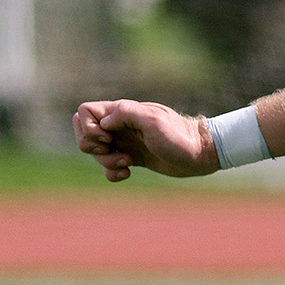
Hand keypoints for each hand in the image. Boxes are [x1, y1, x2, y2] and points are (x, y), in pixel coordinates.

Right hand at [74, 99, 218, 181]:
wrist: (200, 154)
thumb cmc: (179, 136)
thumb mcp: (154, 120)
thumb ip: (126, 114)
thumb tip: (103, 123)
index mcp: (122, 112)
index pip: (84, 111)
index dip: (88, 127)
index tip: (108, 137)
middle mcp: (120, 126)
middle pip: (83, 133)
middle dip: (92, 146)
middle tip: (113, 149)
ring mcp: (125, 142)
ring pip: (94, 152)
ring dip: (105, 161)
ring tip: (128, 162)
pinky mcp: (131, 158)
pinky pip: (107, 167)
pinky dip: (112, 173)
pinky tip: (128, 173)